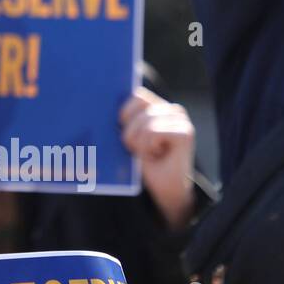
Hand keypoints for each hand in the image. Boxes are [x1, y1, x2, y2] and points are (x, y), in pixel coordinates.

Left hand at [119, 88, 195, 231]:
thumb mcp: (128, 135)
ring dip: (138, 142)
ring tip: (148, 152)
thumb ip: (123, 118)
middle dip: (130, 130)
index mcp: (157, 106)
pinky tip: (157, 155)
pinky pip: (152, 132)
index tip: (127, 134)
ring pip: (145, 122)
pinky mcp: (185, 131)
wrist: (163, 188)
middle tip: (137, 147)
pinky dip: (147, 147)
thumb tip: (98, 104)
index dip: (125, 113)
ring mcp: (180, 119)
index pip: (136, 95)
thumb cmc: (143, 161)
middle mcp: (171, 109)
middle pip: (139, 104)